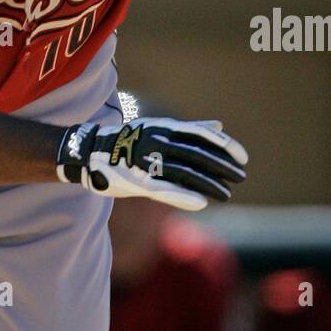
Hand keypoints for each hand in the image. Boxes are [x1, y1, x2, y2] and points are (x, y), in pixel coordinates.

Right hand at [56, 117, 247, 210]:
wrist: (88, 151)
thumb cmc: (128, 141)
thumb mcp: (158, 128)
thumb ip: (189, 129)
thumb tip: (219, 126)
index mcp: (165, 128)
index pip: (202, 135)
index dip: (225, 147)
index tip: (243, 158)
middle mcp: (157, 142)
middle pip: (198, 154)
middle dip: (222, 166)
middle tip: (240, 177)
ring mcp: (146, 161)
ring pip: (185, 173)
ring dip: (209, 184)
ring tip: (226, 194)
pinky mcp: (136, 181)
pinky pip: (164, 189)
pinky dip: (184, 196)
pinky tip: (201, 203)